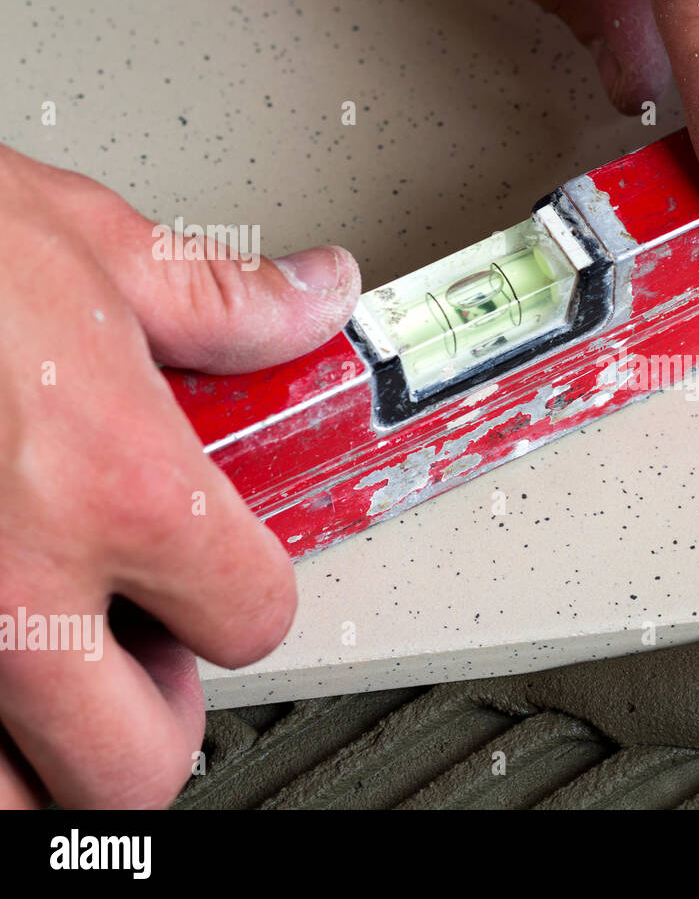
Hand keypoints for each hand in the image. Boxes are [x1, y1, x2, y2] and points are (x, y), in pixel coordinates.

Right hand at [0, 145, 359, 806]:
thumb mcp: (96, 250)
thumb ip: (223, 305)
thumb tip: (313, 302)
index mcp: (120, 488)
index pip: (256, 618)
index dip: (254, 594)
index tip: (229, 572)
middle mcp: (16, 585)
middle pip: (139, 765)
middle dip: (157, 722)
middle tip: (142, 659)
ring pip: (15, 804)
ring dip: (52, 758)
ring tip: (54, 676)